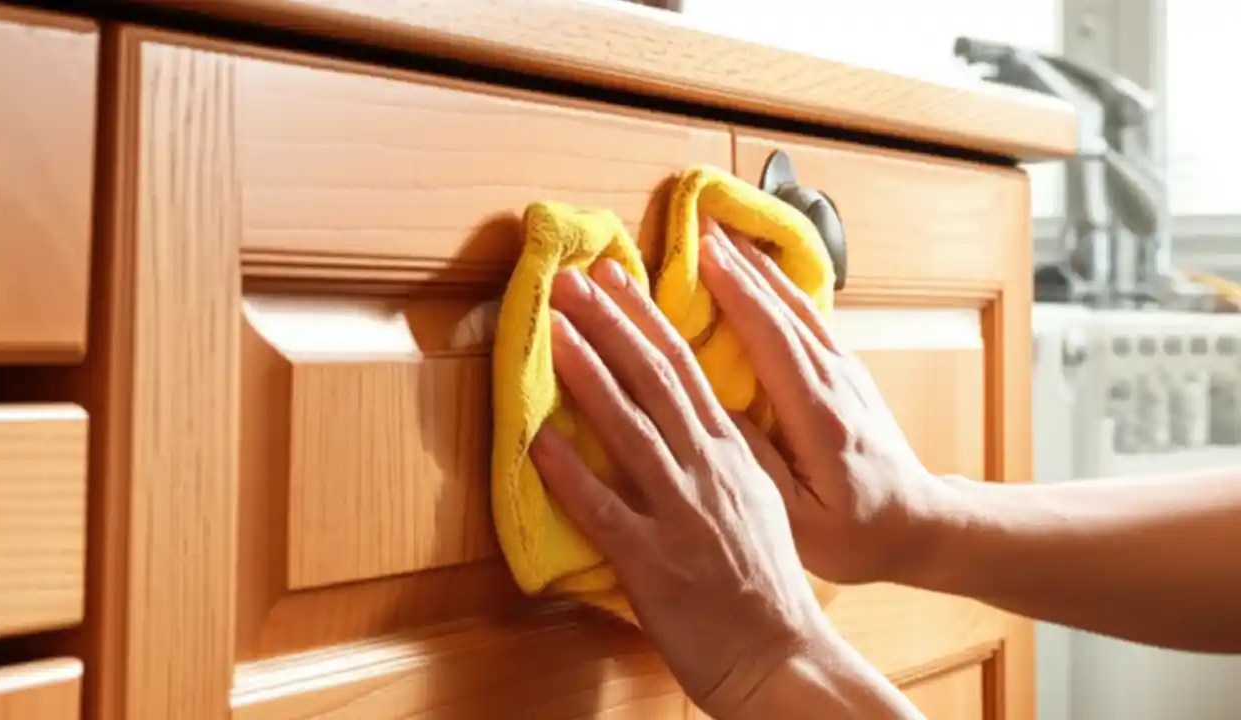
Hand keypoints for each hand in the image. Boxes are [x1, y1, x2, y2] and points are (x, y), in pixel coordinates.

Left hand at [530, 261, 827, 717]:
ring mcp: (682, 514)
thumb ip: (727, 452)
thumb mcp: (760, 499)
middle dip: (611, 324)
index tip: (616, 278)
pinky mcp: (654, 562)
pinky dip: (570, 473)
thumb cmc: (766, 582)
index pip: (686, 368)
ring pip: (631, 429)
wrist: (779, 656)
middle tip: (574, 281)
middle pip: (657, 382)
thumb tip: (695, 409)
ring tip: (554, 333)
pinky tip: (537, 440)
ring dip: (588, 376)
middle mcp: (710, 470)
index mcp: (732, 453)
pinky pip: (603, 509)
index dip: (646, 319)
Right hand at [697, 220, 957, 586]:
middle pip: (783, 308)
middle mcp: (835, 380)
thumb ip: (758, 464)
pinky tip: (759, 267)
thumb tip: (712, 410)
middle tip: (698, 223)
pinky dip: (778, 285)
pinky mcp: (846, 371)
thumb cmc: (855, 533)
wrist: (919, 525)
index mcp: (818, 416)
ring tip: (723, 232)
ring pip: (797, 304)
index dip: (736, 293)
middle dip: (740, 263)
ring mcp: (844, 371)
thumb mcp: (800, 519)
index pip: (771, 339)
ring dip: (759, 265)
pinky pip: (806, 315)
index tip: (701, 255)